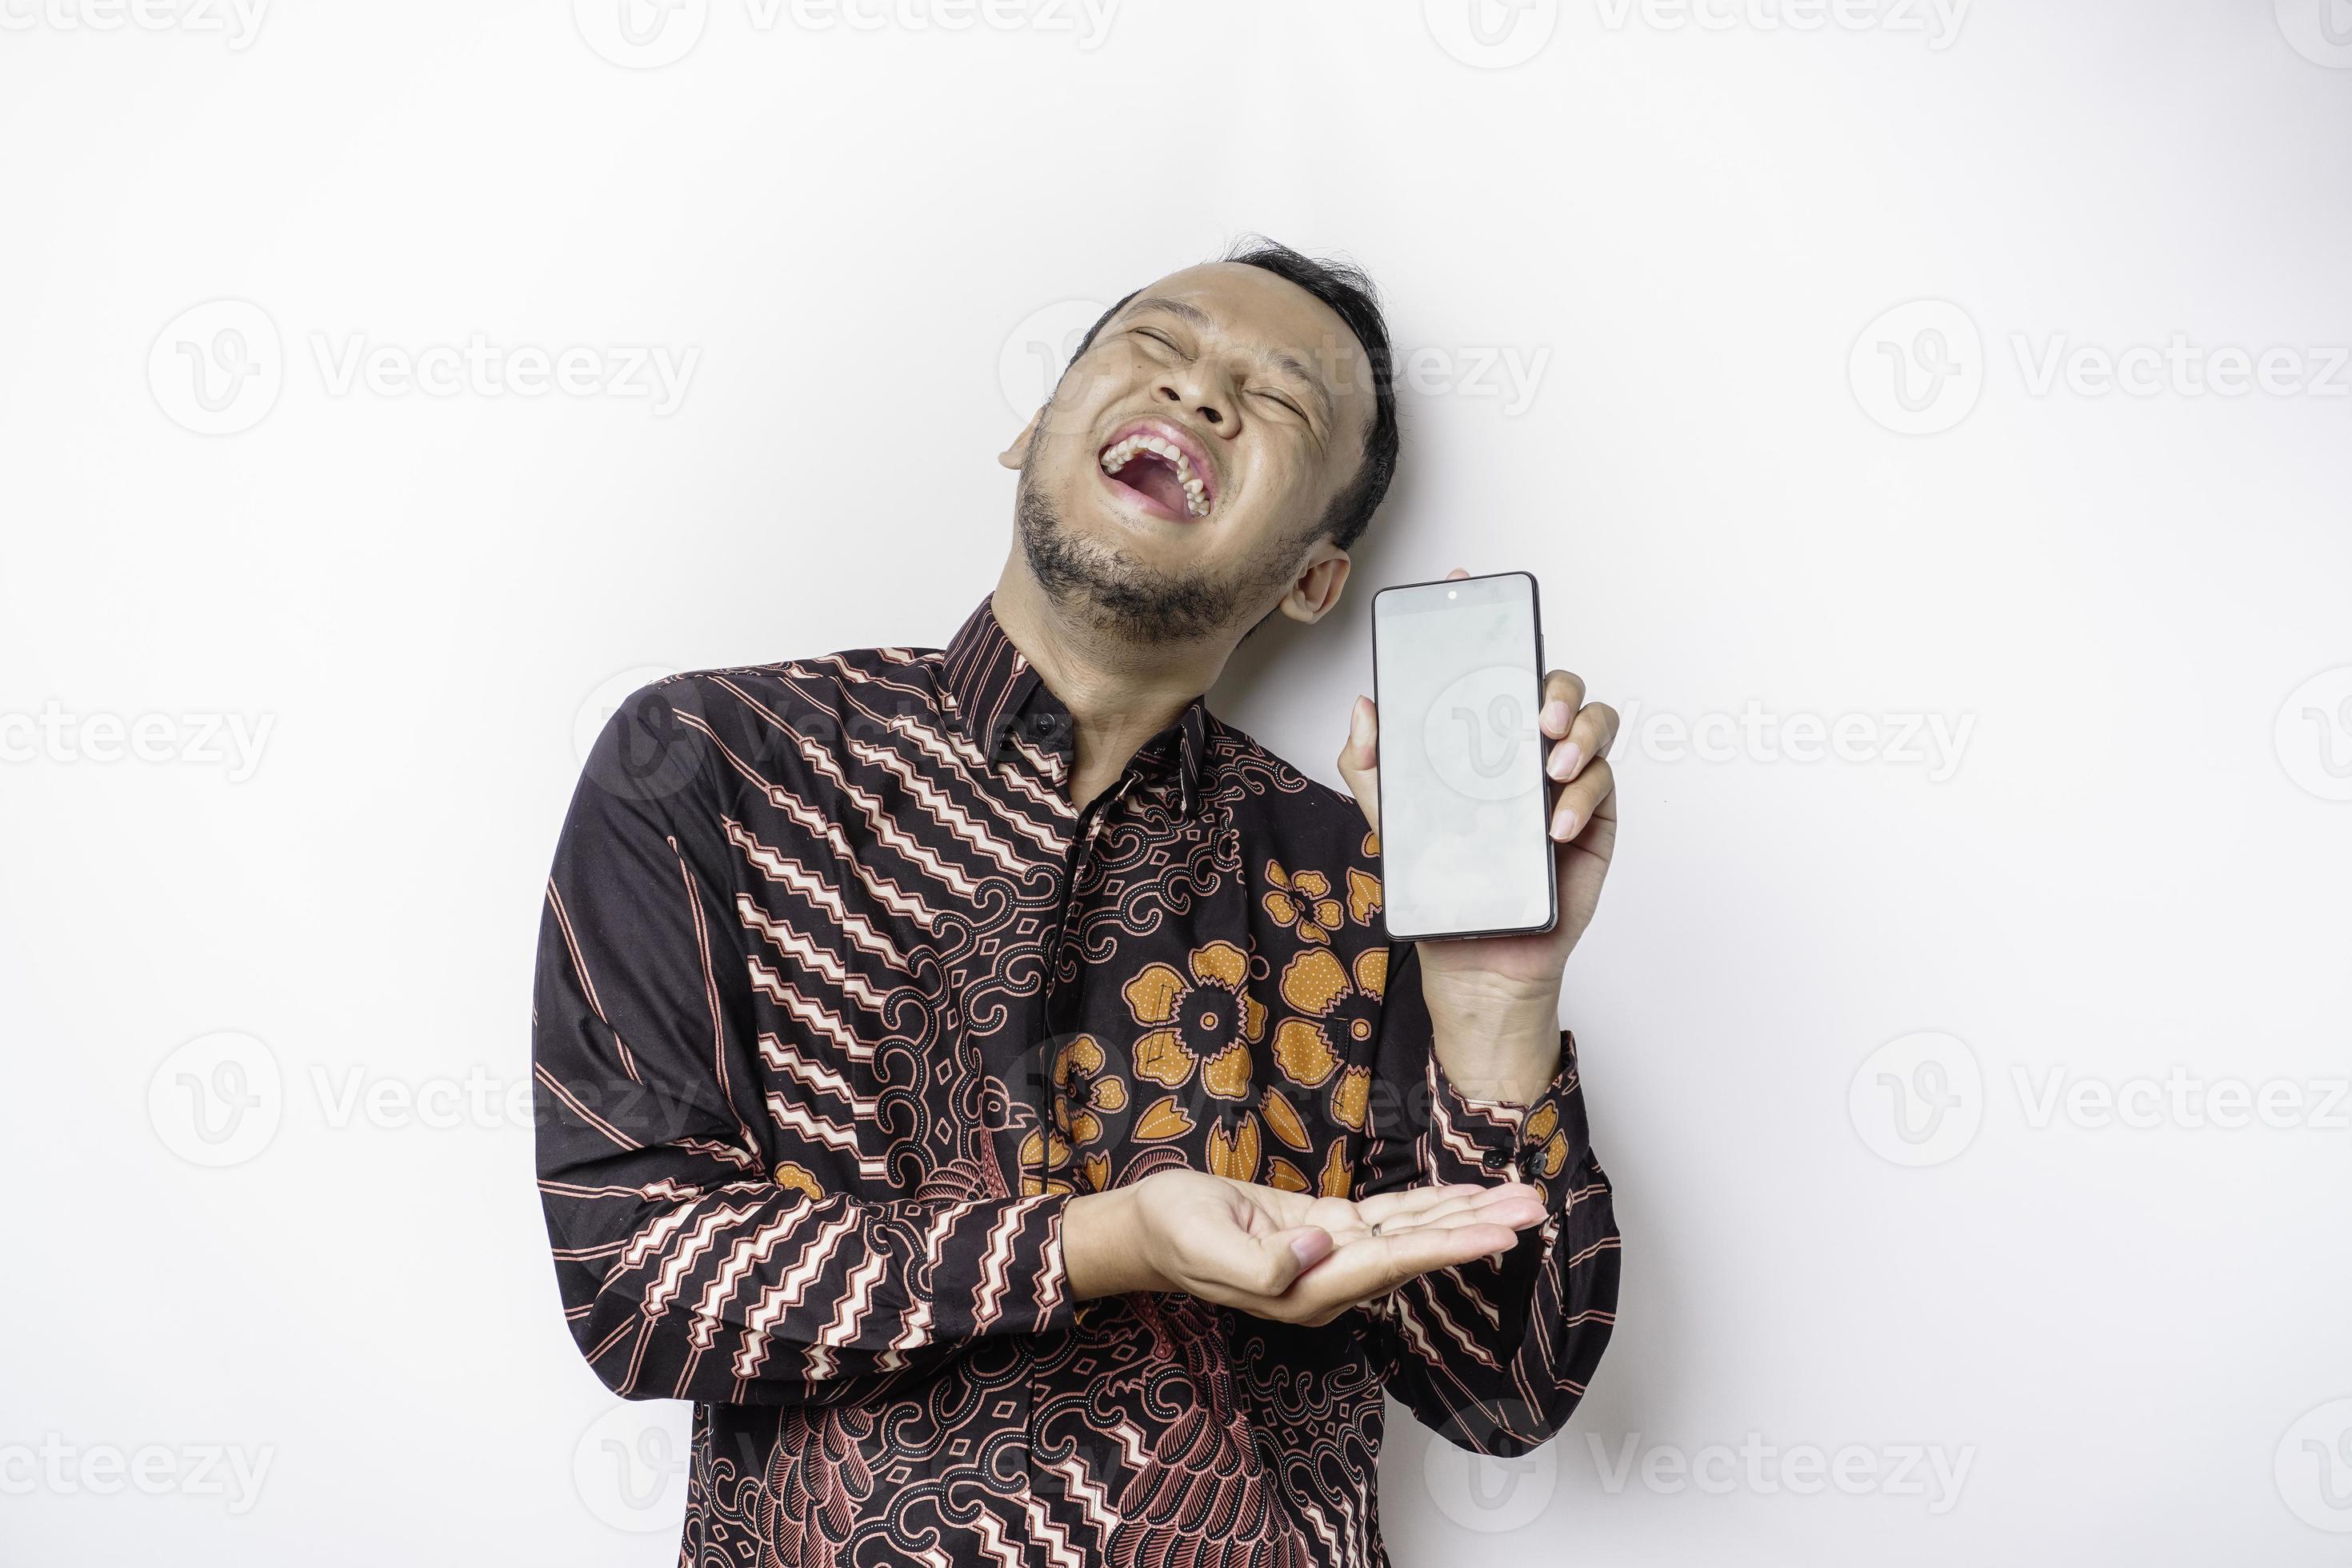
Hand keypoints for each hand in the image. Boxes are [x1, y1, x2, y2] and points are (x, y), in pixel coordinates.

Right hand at [1065, 1169, 1547, 1326]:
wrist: (1148, 1227)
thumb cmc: (1171, 1232)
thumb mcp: (1205, 1245)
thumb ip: (1263, 1262)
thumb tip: (1321, 1250)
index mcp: (1307, 1290)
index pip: (1392, 1264)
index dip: (1448, 1247)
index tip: (1498, 1235)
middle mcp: (1333, 1279)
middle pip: (1419, 1252)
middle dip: (1478, 1230)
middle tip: (1535, 1210)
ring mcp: (1333, 1255)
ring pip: (1412, 1235)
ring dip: (1466, 1216)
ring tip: (1520, 1202)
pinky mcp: (1327, 1230)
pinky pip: (1390, 1220)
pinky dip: (1430, 1206)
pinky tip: (1465, 1199)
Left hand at [1336, 567, 1619, 1065]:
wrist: (1478, 959)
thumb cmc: (1442, 883)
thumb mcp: (1393, 821)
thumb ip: (1371, 766)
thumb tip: (1364, 706)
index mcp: (1482, 739)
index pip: (1490, 669)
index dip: (1485, 621)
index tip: (1470, 584)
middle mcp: (1527, 750)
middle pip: (1554, 683)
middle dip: (1552, 683)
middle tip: (1535, 712)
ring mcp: (1566, 779)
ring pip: (1595, 720)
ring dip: (1578, 730)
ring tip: (1550, 761)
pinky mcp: (1595, 817)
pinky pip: (1605, 783)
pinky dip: (1583, 795)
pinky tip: (1553, 824)